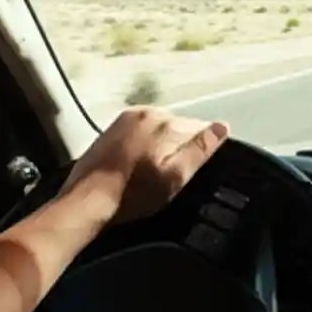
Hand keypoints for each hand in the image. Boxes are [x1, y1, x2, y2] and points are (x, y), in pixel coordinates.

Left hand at [53, 107, 229, 225]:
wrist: (88, 199)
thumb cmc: (133, 193)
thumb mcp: (175, 177)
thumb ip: (200, 149)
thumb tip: (222, 127)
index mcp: (163, 120)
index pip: (198, 128)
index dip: (199, 152)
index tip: (190, 172)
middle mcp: (144, 112)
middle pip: (176, 128)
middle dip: (178, 147)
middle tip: (169, 178)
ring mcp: (124, 119)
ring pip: (157, 130)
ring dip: (160, 146)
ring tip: (151, 174)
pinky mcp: (110, 130)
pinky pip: (138, 133)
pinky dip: (143, 146)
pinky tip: (136, 168)